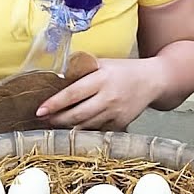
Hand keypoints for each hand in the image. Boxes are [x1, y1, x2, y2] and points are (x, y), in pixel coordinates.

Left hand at [37, 58, 158, 130]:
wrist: (153, 80)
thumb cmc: (123, 70)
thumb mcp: (103, 63)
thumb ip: (82, 70)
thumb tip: (55, 76)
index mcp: (102, 79)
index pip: (73, 94)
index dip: (54, 104)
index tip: (39, 110)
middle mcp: (109, 97)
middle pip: (77, 114)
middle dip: (57, 119)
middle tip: (44, 120)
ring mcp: (116, 112)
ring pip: (86, 125)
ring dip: (68, 126)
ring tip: (56, 124)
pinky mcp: (121, 123)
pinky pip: (98, 130)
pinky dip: (85, 129)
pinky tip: (76, 127)